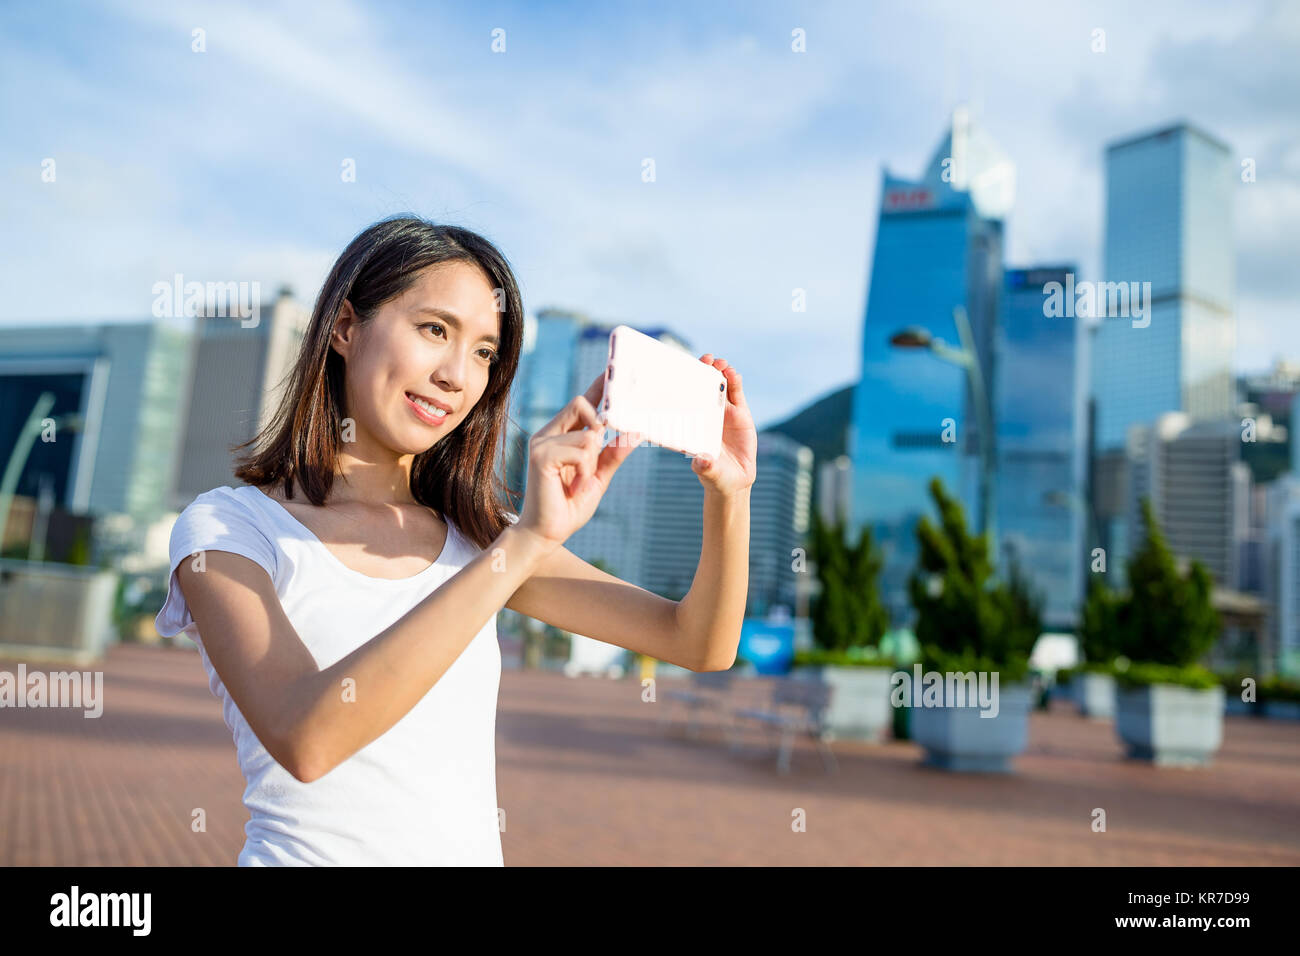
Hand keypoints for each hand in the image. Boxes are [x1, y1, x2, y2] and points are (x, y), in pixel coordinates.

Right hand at [517, 370, 643, 547]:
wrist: (546, 533)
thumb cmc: (569, 506)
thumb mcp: (598, 477)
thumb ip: (613, 455)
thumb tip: (635, 432)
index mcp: (562, 436)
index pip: (582, 403)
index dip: (597, 386)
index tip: (612, 368)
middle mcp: (549, 433)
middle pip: (581, 403)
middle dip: (599, 423)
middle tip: (597, 450)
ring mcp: (542, 442)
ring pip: (587, 433)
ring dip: (591, 462)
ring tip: (579, 483)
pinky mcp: (540, 455)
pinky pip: (579, 450)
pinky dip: (583, 470)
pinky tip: (572, 486)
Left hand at [690, 354, 756, 495]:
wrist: (734, 480)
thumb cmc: (715, 476)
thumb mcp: (708, 471)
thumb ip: (705, 466)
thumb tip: (701, 461)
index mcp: (693, 423)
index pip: (686, 397)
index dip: (685, 382)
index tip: (684, 370)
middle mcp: (705, 413)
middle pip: (703, 385)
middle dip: (704, 370)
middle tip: (706, 360)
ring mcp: (722, 412)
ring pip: (720, 385)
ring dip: (720, 371)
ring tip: (721, 364)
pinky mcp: (740, 413)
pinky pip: (736, 393)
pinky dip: (735, 382)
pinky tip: (734, 374)